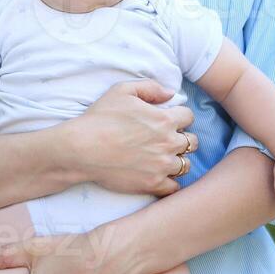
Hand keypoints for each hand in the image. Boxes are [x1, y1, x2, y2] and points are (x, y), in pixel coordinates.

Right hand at [70, 80, 197, 197]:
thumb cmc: (100, 117)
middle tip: (166, 140)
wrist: (81, 149)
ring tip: (161, 158)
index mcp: (164, 119)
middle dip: (182, 139)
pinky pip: (175, 186)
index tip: (168, 121)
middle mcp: (168, 143)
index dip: (179, 117)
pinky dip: (169, 182)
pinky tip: (158, 175)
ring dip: (177, 160)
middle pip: (193, 142)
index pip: (189, 117)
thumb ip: (150, 87)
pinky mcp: (152, 184)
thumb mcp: (122, 90)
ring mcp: (162, 165)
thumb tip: (170, 93)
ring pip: (186, 164)